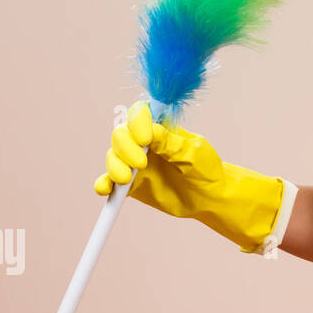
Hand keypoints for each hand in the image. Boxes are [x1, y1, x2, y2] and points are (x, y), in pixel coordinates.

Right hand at [94, 100, 285, 251]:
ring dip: (114, 166)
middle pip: (121, 134)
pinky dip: (103, 184)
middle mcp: (144, 143)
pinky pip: (109, 182)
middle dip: (126, 147)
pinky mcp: (130, 184)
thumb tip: (150, 131)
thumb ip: (171, 144)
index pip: (140, 114)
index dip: (137, 122)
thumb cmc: (206, 170)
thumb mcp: (193, 154)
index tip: (146, 138)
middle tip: (141, 163)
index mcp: (161, 128)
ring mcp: (135, 163)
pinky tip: (105, 189)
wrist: (209, 198)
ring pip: (113, 157)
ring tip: (127, 179)